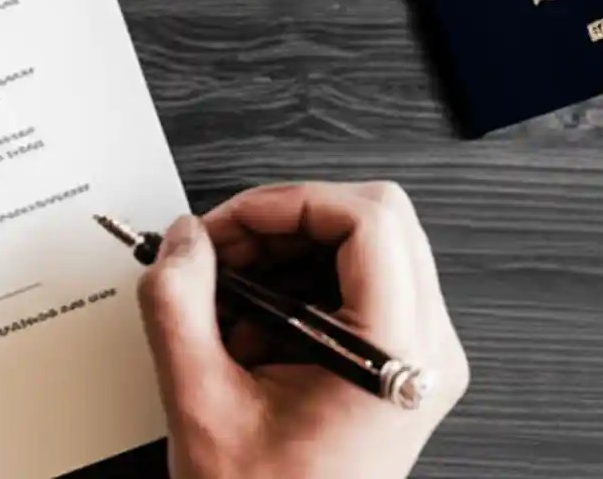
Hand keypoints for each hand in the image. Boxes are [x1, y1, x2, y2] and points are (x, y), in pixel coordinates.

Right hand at [138, 182, 469, 478]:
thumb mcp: (200, 400)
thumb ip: (177, 304)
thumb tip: (183, 239)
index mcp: (396, 358)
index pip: (368, 221)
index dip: (287, 203)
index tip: (226, 223)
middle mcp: (424, 350)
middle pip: (375, 217)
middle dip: (284, 219)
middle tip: (221, 249)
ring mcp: (416, 353)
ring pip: (365, 241)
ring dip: (286, 249)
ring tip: (227, 294)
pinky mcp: (398, 359)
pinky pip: (357, 279)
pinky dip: (296, 278)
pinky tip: (250, 320)